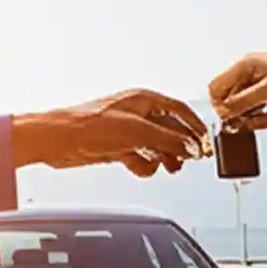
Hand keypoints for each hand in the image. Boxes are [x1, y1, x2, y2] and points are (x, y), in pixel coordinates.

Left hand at [12, 88, 210, 177]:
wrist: (59, 140)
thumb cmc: (90, 125)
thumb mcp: (138, 132)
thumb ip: (169, 141)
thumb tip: (191, 148)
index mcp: (144, 99)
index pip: (180, 110)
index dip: (195, 127)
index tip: (206, 143)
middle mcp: (137, 113)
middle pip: (170, 130)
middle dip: (180, 146)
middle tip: (189, 160)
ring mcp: (128, 131)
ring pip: (156, 146)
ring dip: (164, 158)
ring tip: (169, 167)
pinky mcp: (117, 147)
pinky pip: (140, 158)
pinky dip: (143, 165)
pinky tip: (141, 168)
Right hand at [208, 47, 266, 129]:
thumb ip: (243, 101)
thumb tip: (223, 111)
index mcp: (246, 65)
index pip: (216, 87)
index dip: (221, 106)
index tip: (234, 118)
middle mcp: (250, 70)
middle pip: (229, 98)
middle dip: (241, 114)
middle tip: (256, 122)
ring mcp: (260, 79)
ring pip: (244, 104)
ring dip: (255, 116)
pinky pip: (258, 105)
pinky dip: (265, 113)